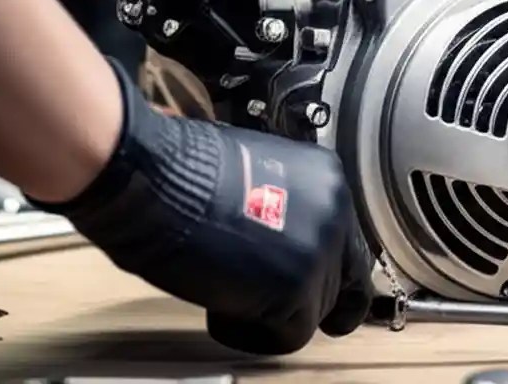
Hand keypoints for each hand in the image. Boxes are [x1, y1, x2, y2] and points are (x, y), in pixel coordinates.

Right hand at [32, 59, 372, 354]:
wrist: (160, 180)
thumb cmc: (185, 171)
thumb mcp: (257, 171)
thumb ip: (285, 205)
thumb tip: (281, 240)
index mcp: (327, 178)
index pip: (347, 240)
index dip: (331, 271)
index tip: (321, 290)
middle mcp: (335, 211)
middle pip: (342, 278)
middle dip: (311, 298)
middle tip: (285, 314)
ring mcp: (320, 251)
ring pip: (317, 311)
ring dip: (276, 314)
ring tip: (229, 299)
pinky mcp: (297, 288)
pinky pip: (290, 336)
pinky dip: (255, 335)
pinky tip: (222, 314)